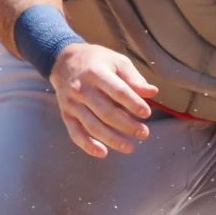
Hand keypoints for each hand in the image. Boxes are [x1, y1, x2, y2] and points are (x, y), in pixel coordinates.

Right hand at [49, 43, 157, 157]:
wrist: (63, 61)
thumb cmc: (97, 61)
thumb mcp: (117, 61)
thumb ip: (134, 78)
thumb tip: (153, 92)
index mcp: (96, 73)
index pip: (118, 91)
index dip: (133, 103)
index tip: (147, 113)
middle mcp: (81, 89)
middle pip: (106, 112)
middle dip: (127, 125)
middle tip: (144, 133)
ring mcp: (72, 104)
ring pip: (92, 126)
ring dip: (112, 139)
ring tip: (130, 147)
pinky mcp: (66, 114)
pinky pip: (75, 133)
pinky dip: (88, 145)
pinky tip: (103, 153)